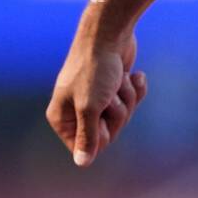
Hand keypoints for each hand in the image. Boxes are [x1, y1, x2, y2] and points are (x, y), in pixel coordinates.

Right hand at [46, 26, 147, 166]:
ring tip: (118, 80)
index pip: (89, 147)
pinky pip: (133, 99)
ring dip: (127, 97)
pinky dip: (136, 87)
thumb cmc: (94, 70)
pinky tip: (132, 74)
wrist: (110, 33)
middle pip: (109, 132)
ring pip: (123, 115)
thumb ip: (88, 137)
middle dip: (118, 112)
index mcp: (62, 117)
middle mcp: (76, 109)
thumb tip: (81, 164)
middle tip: (110, 94)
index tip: (99, 116)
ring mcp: (97, 97)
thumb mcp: (89, 108)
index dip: (102, 134)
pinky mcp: (115, 86)